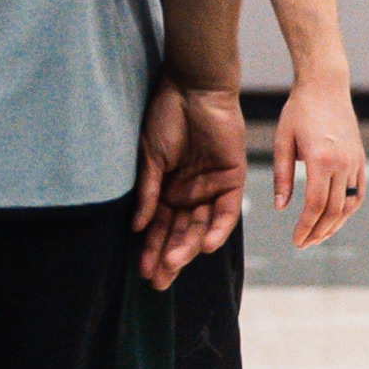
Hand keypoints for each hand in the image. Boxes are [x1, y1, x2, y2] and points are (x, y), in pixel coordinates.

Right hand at [133, 79, 246, 287]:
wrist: (192, 88)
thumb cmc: (165, 117)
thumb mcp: (149, 158)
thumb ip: (147, 192)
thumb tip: (136, 228)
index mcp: (165, 190)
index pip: (159, 228)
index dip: (151, 249)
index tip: (143, 271)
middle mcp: (188, 193)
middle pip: (180, 233)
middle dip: (168, 257)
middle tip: (158, 281)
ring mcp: (210, 187)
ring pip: (201, 226)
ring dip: (188, 247)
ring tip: (173, 264)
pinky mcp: (232, 178)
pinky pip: (227, 211)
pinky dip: (218, 228)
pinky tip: (206, 246)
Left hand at [274, 67, 365, 249]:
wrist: (326, 87)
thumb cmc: (299, 111)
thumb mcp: (282, 141)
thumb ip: (282, 176)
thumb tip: (281, 208)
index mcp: (321, 159)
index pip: (315, 205)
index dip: (306, 227)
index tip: (295, 241)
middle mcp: (342, 163)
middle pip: (333, 210)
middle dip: (319, 232)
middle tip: (303, 244)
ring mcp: (354, 161)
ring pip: (349, 205)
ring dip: (335, 225)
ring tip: (319, 237)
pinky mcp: (360, 158)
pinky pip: (359, 192)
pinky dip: (348, 209)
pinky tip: (336, 218)